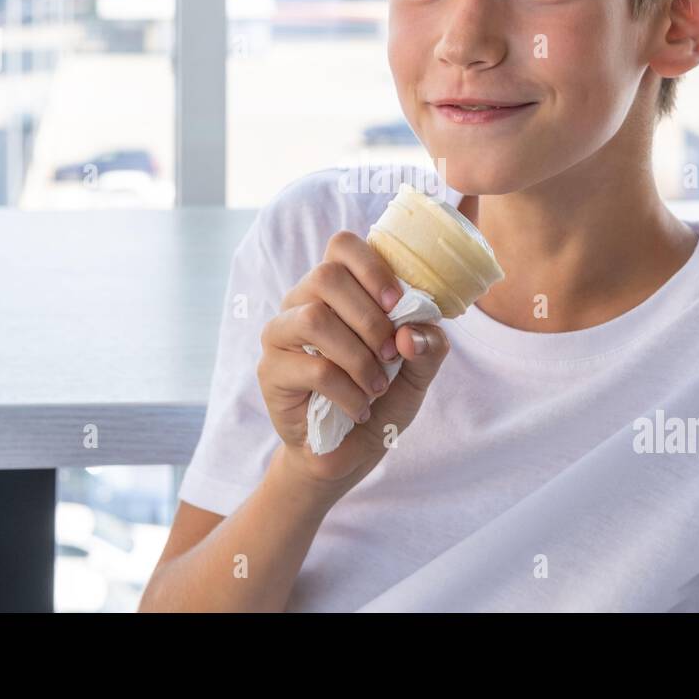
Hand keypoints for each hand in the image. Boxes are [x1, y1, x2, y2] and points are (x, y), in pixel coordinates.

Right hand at [258, 230, 450, 500]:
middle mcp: (303, 301)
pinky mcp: (271, 371)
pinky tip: (358, 408)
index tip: (397, 303)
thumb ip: (428, 346)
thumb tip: (409, 333)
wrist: (349, 452)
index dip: (372, 266)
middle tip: (391, 355)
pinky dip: (347, 392)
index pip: (342, 245)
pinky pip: (313, 369)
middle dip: (370, 318)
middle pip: (326, 276)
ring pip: (314, 318)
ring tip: (377, 387)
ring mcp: (281, 334)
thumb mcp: (419, 372)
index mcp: (339, 289)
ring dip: (358, 357)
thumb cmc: (380, 398)